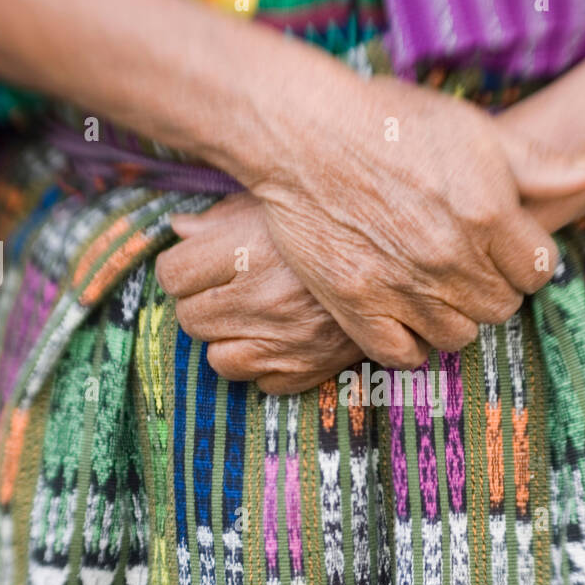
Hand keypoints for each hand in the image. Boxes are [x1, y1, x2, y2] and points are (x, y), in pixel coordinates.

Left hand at [155, 196, 362, 393]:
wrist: (411, 252)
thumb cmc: (337, 218)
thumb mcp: (279, 200)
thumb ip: (224, 218)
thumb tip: (179, 228)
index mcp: (246, 250)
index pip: (173, 276)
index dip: (183, 269)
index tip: (201, 263)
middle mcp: (261, 299)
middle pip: (191, 319)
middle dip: (205, 303)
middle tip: (231, 288)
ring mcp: (284, 341)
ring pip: (219, 360)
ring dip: (231, 340)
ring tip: (254, 317)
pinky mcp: (310, 370)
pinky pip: (264, 384)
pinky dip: (269, 367)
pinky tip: (286, 338)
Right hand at [245, 70, 584, 369]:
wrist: (304, 132)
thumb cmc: (392, 121)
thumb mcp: (475, 131)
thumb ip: (540, 163)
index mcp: (489, 214)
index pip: (540, 271)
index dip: (525, 259)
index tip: (503, 247)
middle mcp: (452, 258)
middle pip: (502, 308)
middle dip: (494, 288)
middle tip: (467, 264)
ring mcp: (403, 287)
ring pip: (459, 336)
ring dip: (455, 317)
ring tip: (436, 287)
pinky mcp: (357, 306)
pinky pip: (404, 354)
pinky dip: (411, 343)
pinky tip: (405, 315)